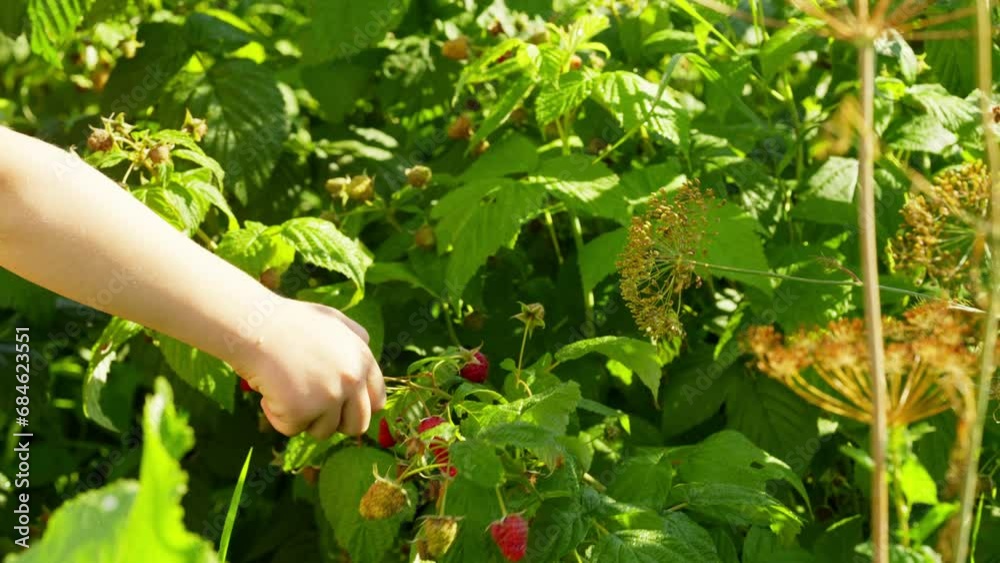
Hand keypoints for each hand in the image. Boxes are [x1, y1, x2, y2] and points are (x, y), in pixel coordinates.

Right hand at [233, 296, 385, 439]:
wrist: (255, 326)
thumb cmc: (289, 322)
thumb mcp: (334, 321)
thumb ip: (356, 341)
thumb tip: (364, 367)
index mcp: (363, 360)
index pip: (377, 401)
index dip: (357, 408)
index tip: (339, 409)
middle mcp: (352, 380)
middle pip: (357, 425)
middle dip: (335, 423)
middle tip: (312, 410)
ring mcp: (329, 397)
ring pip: (324, 431)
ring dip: (304, 419)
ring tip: (286, 391)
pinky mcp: (302, 411)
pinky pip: (292, 429)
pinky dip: (277, 416)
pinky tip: (269, 391)